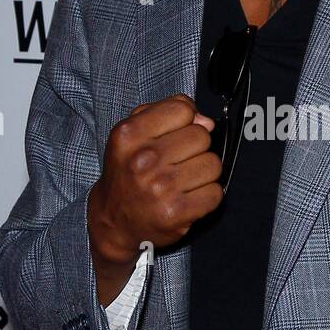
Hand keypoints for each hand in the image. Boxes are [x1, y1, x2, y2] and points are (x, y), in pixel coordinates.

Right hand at [88, 94, 222, 303]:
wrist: (113, 220)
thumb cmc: (128, 171)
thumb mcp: (133, 133)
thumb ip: (167, 111)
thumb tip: (206, 121)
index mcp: (129, 134)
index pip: (182, 109)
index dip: (186, 120)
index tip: (178, 134)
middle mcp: (143, 160)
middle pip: (202, 136)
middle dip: (196, 147)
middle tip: (179, 161)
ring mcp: (160, 188)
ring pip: (213, 164)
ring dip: (204, 172)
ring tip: (184, 179)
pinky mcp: (175, 213)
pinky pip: (215, 193)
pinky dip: (207, 195)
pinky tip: (189, 197)